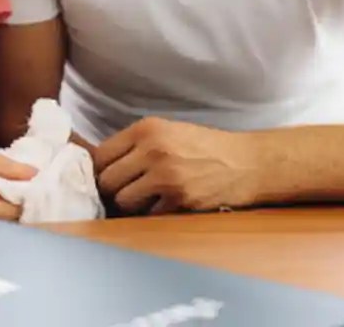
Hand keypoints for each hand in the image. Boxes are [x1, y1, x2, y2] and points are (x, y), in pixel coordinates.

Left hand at [94, 117, 257, 214]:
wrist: (244, 162)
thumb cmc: (203, 147)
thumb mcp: (167, 131)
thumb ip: (134, 144)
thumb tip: (98, 165)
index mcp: (146, 129)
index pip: (101, 155)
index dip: (100, 169)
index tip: (107, 175)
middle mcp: (153, 150)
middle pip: (107, 180)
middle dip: (113, 189)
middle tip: (124, 190)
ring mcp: (166, 176)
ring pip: (123, 201)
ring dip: (130, 204)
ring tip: (144, 198)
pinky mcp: (179, 200)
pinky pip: (147, 215)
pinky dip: (152, 213)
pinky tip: (165, 204)